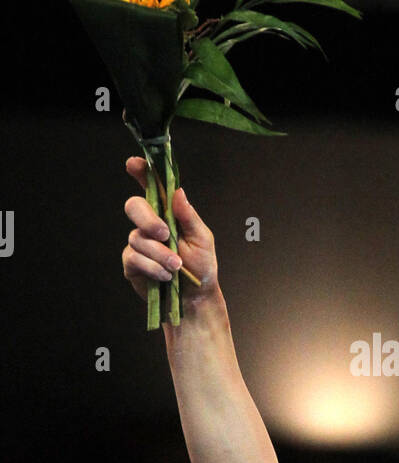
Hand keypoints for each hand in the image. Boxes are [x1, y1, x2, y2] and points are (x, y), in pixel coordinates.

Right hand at [121, 156, 218, 305]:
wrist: (194, 298)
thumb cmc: (201, 266)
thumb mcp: (203, 239)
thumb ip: (189, 217)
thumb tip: (178, 192)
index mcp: (167, 213)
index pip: (150, 187)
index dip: (140, 173)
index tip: (133, 164)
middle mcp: (149, 225)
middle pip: (134, 206)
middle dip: (148, 219)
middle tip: (165, 234)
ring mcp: (138, 244)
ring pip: (137, 239)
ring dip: (160, 254)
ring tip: (177, 267)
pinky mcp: (131, 263)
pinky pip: (134, 258)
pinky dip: (152, 267)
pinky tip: (165, 276)